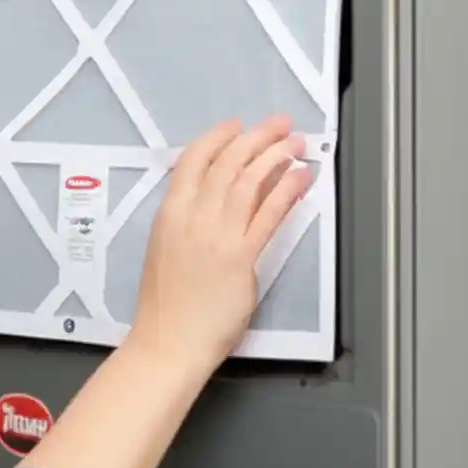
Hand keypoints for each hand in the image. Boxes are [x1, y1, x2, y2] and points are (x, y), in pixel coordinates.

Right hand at [127, 116, 312, 370]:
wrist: (168, 342)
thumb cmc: (166, 306)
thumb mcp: (166, 249)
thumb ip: (188, 221)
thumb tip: (218, 200)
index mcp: (169, 214)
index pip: (193, 160)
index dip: (218, 137)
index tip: (236, 125)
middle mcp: (192, 217)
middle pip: (228, 163)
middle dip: (258, 137)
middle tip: (279, 125)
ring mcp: (216, 235)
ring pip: (249, 181)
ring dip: (276, 156)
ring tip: (295, 144)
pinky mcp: (241, 257)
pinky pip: (269, 214)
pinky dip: (287, 191)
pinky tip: (300, 178)